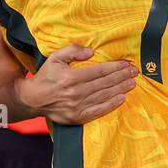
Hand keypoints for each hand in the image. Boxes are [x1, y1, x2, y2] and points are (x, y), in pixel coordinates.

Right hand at [21, 44, 137, 123]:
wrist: (33, 99)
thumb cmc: (46, 77)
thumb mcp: (55, 58)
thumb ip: (72, 51)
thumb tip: (91, 51)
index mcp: (71, 77)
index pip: (99, 71)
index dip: (115, 67)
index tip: (126, 64)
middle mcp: (76, 93)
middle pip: (104, 83)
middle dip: (121, 77)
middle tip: (135, 72)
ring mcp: (77, 106)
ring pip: (104, 96)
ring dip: (120, 89)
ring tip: (132, 83)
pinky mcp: (77, 117)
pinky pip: (98, 111)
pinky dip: (111, 105)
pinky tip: (121, 99)